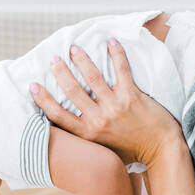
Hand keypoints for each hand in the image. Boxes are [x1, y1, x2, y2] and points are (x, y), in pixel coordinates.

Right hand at [28, 38, 180, 168]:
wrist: (161, 151)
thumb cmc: (132, 152)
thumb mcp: (103, 151)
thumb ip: (87, 139)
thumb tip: (69, 130)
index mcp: (88, 135)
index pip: (58, 116)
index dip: (43, 100)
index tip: (33, 86)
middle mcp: (99, 120)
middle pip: (72, 92)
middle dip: (61, 73)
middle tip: (54, 59)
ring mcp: (115, 107)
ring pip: (93, 78)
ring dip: (82, 60)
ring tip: (74, 49)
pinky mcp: (132, 97)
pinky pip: (121, 70)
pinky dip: (116, 54)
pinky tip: (110, 42)